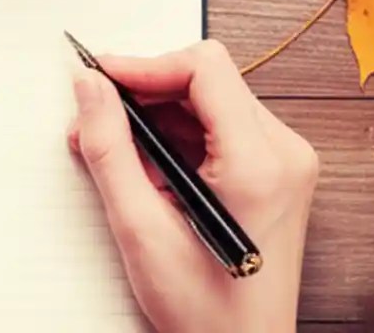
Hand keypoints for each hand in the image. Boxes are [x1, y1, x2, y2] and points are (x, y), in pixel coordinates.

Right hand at [68, 40, 318, 332]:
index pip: (203, 69)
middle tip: (95, 117)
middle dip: (143, 93)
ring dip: (155, 116)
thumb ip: (110, 147)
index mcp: (261, 163)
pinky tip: (144, 166)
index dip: (143, 65)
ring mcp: (282, 162)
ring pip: (207, 101)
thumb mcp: (140, 226)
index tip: (100, 77)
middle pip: (205, 80)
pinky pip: (217, 127)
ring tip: (113, 151)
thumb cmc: (206, 308)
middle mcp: (283, 153)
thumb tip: (90, 88)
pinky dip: (174, 136)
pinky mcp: (272, 172)